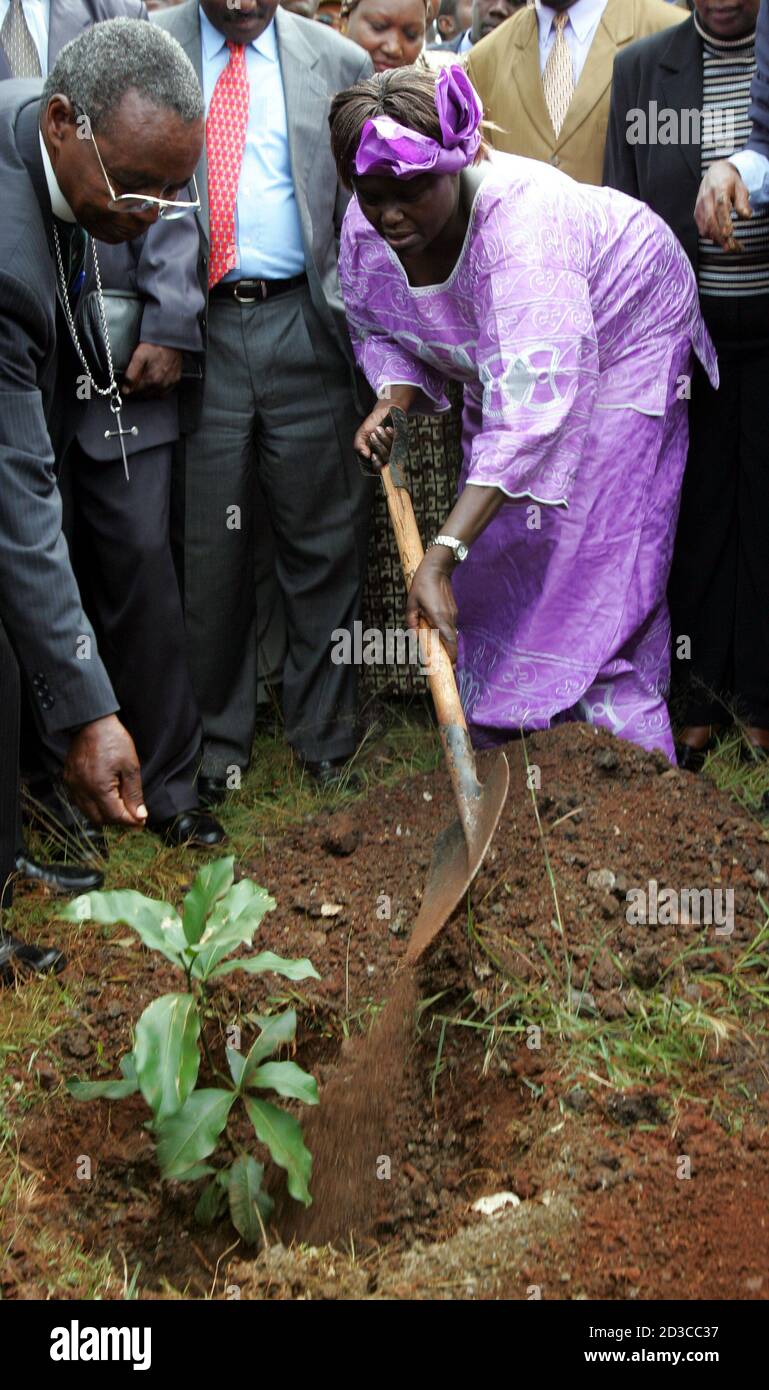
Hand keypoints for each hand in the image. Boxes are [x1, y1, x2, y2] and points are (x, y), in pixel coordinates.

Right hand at [63, 714, 147, 827]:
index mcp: (99, 788)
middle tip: (132, 814)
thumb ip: (134, 794)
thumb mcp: (130, 766)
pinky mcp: (68, 780)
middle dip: (117, 820)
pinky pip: (80, 802)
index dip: (130, 821)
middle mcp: (82, 790)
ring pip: (88, 813)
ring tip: (120, 805)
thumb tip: (140, 816)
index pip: (115, 816)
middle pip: (100, 819)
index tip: (141, 821)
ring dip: (105, 814)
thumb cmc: (113, 741)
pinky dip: (93, 805)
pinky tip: (105, 797)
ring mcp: (73, 786)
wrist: (92, 723)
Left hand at [122, 343, 182, 398]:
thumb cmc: (154, 345)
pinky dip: (159, 389)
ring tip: (145, 379)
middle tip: (135, 379)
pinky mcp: (176, 379)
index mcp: (152, 380)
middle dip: (139, 389)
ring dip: (148, 390)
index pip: (137, 391)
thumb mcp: (139, 356)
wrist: (171, 338)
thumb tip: (126, 390)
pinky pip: (165, 391)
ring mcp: (170, 383)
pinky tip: (155, 381)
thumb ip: (131, 374)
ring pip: (155, 394)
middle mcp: (162, 385)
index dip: (130, 387)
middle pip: (146, 394)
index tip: (128, 381)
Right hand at [353, 398, 396, 472]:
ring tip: (379, 429)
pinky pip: (399, 442)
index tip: (373, 455)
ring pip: (392, 451)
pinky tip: (388, 428)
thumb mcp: (362, 434)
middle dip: (378, 446)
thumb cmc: (372, 424)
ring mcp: (396, 449)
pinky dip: (391, 435)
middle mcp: (387, 456)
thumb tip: (366, 455)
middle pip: (385, 459)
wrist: (384, 410)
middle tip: (373, 435)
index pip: (378, 469)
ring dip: (383, 439)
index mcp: (376, 458)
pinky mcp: (403, 441)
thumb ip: (359, 445)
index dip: (377, 464)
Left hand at [405, 548, 458, 664]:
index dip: (452, 657)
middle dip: (450, 654)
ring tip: (438, 650)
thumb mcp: (411, 603)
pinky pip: (450, 626)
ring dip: (446, 643)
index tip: (451, 667)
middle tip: (446, 667)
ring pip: (451, 634)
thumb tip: (414, 635)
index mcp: (440, 618)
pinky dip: (445, 633)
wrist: (438, 568)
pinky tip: (436, 632)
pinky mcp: (454, 610)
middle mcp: (450, 618)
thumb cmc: (422, 585)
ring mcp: (454, 614)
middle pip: (453, 642)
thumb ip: (412, 621)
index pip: (450, 643)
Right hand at [694, 160, 750, 250]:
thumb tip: (747, 216)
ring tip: (728, 246)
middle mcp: (706, 198)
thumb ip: (743, 202)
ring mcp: (700, 207)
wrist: (714, 173)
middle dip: (720, 236)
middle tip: (731, 247)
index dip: (724, 221)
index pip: (720, 206)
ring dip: (716, 239)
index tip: (729, 233)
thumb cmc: (729, 181)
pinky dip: (710, 236)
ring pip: (705, 227)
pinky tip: (719, 239)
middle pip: (711, 220)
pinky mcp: (696, 213)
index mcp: (719, 189)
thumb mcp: (740, 187)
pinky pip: (702, 228)